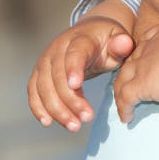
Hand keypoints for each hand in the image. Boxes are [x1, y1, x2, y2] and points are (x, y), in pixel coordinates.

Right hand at [27, 16, 134, 130]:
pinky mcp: (39, 73)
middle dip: (70, 100)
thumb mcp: (119, 39)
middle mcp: (57, 48)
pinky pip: (34, 91)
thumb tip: (124, 44)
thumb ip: (122, 44)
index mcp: (80, 38)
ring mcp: (45, 60)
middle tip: (86, 118)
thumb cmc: (108, 40)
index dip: (73, 68)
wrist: (91, 33)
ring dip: (57, 109)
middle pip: (58, 76)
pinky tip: (48, 122)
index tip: (76, 86)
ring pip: (44, 87)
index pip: (74, 53)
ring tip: (74, 126)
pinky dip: (38, 107)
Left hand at [113, 20, 158, 122]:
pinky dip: (124, 108)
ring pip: (123, 78)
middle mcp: (151, 47)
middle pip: (132, 60)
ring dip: (121, 91)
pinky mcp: (142, 85)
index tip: (145, 59)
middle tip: (131, 83)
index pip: (148, 40)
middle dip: (130, 71)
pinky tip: (127, 117)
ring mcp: (144, 66)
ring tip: (124, 102)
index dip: (144, 51)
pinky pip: (125, 98)